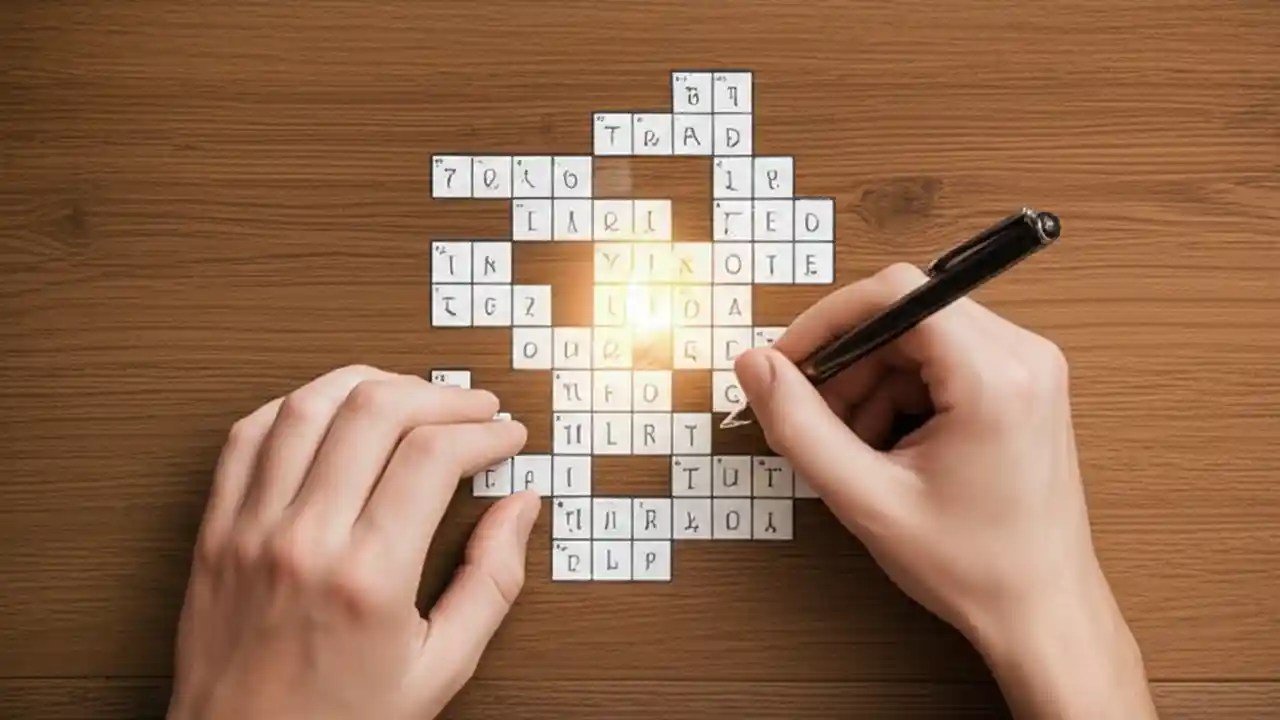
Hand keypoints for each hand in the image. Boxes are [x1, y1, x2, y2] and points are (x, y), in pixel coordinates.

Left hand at [169, 365, 537, 719]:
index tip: (506, 437)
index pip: (433, 455)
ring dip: (370, 383)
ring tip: (410, 396)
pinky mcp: (216, 529)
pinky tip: (332, 414)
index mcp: (367, 579)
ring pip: (309, 405)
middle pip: (376, 411)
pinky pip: (247, 435)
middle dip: (441, 396)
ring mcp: (251, 528)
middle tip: (473, 409)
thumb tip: (520, 509)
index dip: (484, 431)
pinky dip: (296, 405)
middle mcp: (304, 540)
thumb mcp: (440, 668)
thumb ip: (491, 583)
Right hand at [735, 264, 1155, 718]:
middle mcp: (1023, 354)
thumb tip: (754, 364)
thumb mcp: (867, 498)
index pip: (895, 293)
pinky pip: (941, 360)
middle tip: (814, 419)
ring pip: (917, 339)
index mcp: (995, 376)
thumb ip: (800, 425)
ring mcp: (1029, 366)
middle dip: (847, 362)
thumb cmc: (972, 565)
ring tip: (854, 448)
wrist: (1042, 612)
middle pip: (904, 315)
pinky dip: (900, 394)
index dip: (828, 321)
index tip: (787, 363)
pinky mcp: (1024, 383)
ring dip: (870, 383)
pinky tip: (888, 448)